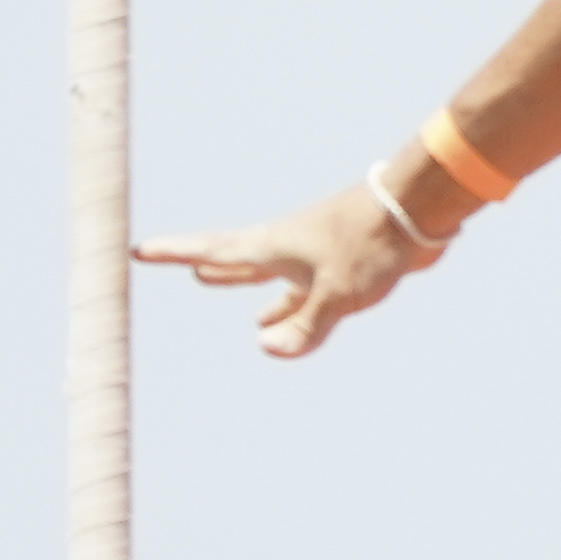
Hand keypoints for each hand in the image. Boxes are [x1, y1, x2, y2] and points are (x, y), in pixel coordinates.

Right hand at [137, 182, 443, 359]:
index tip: (139, 250)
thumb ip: (304, 325)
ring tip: (224, 292)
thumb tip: (267, 349)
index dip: (174, 252)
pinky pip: (306, 285)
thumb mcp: (337, 293)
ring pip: (272, 273)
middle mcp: (288, 245)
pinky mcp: (344, 260)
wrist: (421, 210)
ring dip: (247, 283)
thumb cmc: (374, 243)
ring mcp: (316, 251)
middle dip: (207, 264)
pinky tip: (293, 316)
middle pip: (236, 258)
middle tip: (179, 265)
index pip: (211, 249)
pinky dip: (291, 301)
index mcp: (273, 245)